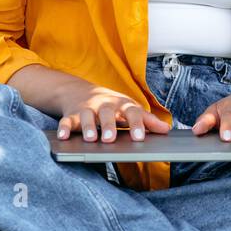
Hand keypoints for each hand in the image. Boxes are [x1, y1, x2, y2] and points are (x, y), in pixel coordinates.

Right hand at [54, 83, 169, 142]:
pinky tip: (64, 137)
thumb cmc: (112, 105)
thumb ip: (147, 120)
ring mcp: (86, 109)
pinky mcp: (71, 114)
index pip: (132, 112)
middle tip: (111, 139)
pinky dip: (64, 128)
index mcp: (122, 105)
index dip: (136, 124)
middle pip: (107, 114)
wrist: (81, 91)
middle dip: (109, 126)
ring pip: (86, 117)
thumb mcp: (130, 109)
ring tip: (91, 140)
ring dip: (88, 127)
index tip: (139, 137)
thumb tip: (166, 130)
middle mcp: (104, 105)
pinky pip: (66, 121)